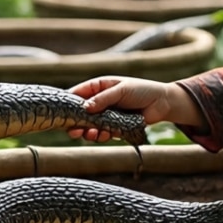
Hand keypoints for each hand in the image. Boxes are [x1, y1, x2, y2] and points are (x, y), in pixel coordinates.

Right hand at [68, 77, 193, 141]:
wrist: (162, 103)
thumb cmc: (142, 90)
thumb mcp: (121, 90)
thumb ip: (103, 99)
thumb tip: (85, 107)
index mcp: (99, 87)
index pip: (79, 93)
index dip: (69, 102)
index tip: (61, 111)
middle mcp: (100, 102)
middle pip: (81, 113)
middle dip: (76, 123)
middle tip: (73, 131)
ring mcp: (106, 115)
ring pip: (90, 126)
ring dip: (88, 132)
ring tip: (90, 134)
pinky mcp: (114, 127)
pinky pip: (102, 133)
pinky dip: (101, 135)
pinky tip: (104, 135)